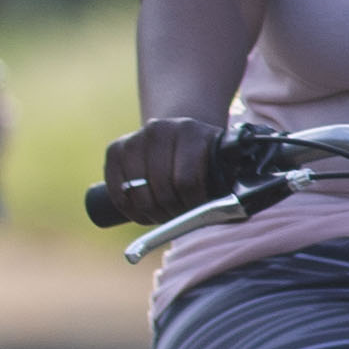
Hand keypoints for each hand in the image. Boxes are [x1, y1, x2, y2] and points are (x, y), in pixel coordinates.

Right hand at [99, 114, 238, 223]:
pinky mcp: (115, 150)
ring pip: (137, 193)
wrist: (178, 136)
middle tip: (179, 218)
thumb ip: (230, 189)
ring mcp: (134, 139)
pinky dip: (130, 209)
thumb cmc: (204, 160)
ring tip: (163, 216)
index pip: (186, 180)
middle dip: (171, 212)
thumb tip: (233, 214)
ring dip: (150, 213)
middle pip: (161, 189)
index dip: (192, 205)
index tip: (197, 214)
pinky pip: (118, 192)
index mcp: (191, 131)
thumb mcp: (222, 166)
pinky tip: (142, 213)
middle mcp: (160, 129)